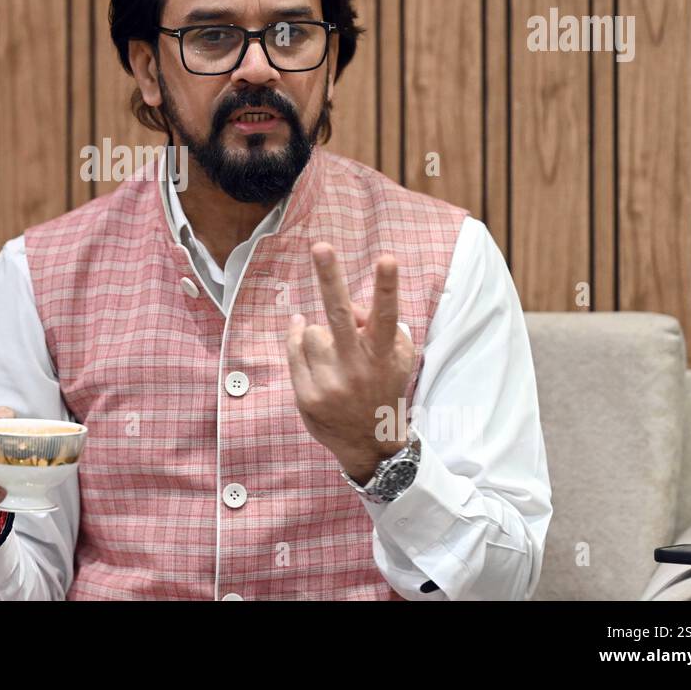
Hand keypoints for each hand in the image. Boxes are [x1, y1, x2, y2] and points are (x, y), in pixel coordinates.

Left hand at [285, 243, 414, 483]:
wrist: (370, 443)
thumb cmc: (383, 385)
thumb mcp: (396, 356)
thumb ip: (379, 325)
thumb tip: (347, 305)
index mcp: (384, 355)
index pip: (387, 314)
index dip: (386, 286)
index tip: (387, 258)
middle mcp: (357, 367)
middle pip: (339, 315)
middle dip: (330, 278)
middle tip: (320, 246)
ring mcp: (330, 383)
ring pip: (311, 331)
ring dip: (319, 335)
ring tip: (334, 357)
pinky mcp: (307, 396)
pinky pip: (294, 349)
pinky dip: (298, 339)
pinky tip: (308, 342)